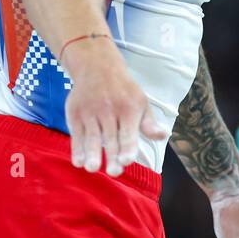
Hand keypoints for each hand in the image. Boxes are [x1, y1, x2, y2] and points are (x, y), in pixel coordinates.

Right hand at [63, 40, 166, 175]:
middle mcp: (109, 110)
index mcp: (129, 109)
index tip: (127, 160)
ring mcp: (91, 111)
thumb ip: (149, 123)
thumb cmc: (124, 90)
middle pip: (111, 137)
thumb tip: (163, 136)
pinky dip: (76, 147)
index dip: (128, 147)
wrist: (97, 66)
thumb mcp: (141, 102)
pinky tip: (78, 161)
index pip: (128, 132)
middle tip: (114, 171)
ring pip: (92, 136)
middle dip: (112, 155)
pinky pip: (76, 133)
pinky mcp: (75, 113)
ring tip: (93, 168)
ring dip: (92, 152)